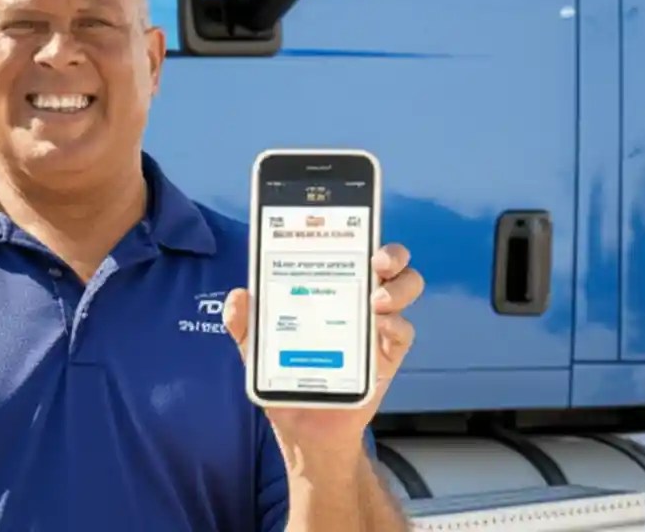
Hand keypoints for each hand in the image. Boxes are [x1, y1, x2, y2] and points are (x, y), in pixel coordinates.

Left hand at [223, 243, 422, 454]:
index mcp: (330, 286)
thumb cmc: (284, 375)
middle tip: (376, 260)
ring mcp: (376, 325)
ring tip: (377, 299)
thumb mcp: (254, 346)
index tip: (351, 220)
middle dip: (392, 252)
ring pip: (406, 289)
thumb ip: (243, 322)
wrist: (302, 425)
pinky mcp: (386, 356)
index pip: (350, 248)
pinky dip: (396, 326)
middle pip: (390, 263)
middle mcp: (359, 298)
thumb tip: (238, 296)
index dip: (358, 229)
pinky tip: (379, 327)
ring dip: (399, 287)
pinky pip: (403, 333)